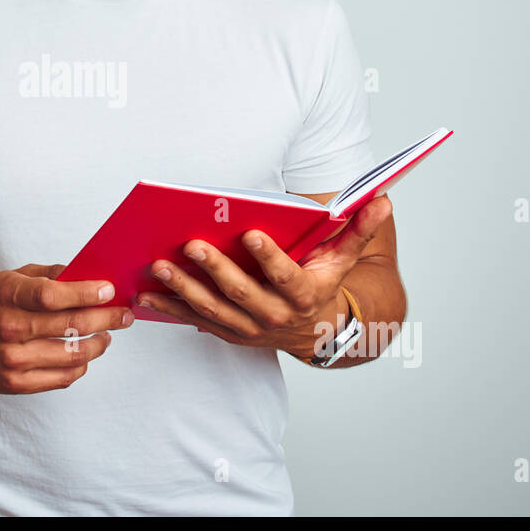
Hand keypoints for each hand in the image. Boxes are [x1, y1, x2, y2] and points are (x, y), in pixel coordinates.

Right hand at [0, 263, 134, 393]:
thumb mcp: (13, 278)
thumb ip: (50, 275)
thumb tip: (89, 276)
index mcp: (8, 296)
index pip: (52, 296)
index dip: (85, 293)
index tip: (109, 290)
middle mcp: (9, 328)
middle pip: (70, 326)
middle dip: (106, 318)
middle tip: (125, 314)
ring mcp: (12, 360)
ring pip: (73, 355)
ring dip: (99, 343)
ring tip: (107, 334)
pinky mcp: (15, 383)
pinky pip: (63, 378)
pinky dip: (82, 365)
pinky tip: (86, 353)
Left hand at [135, 195, 392, 351]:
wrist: (316, 332)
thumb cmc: (323, 284)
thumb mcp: (342, 259)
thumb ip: (358, 228)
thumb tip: (383, 198)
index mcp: (303, 294)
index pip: (285, 276)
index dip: (269, 258)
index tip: (251, 234)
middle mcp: (275, 316)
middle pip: (241, 293)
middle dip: (215, 269)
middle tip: (191, 244)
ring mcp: (249, 328)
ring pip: (213, 309)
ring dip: (184, 288)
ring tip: (161, 266)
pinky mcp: (228, 332)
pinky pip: (195, 321)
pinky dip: (169, 308)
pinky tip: (146, 293)